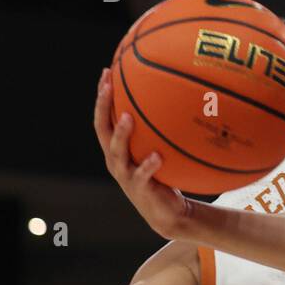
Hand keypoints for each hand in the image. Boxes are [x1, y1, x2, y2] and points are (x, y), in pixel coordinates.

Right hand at [94, 69, 191, 238]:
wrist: (167, 213)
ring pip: (116, 152)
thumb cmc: (164, 176)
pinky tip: (157, 156)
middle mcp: (116, 160)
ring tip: (127, 118)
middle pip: (102, 129)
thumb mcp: (159, 150)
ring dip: (121, 134)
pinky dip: (148, 165)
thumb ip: (162, 131)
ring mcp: (125, 176)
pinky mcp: (140, 190)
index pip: (104, 117)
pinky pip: (142, 175)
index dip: (102, 96)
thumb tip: (182, 99)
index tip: (107, 72)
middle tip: (108, 86)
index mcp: (117, 148)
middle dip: (103, 106)